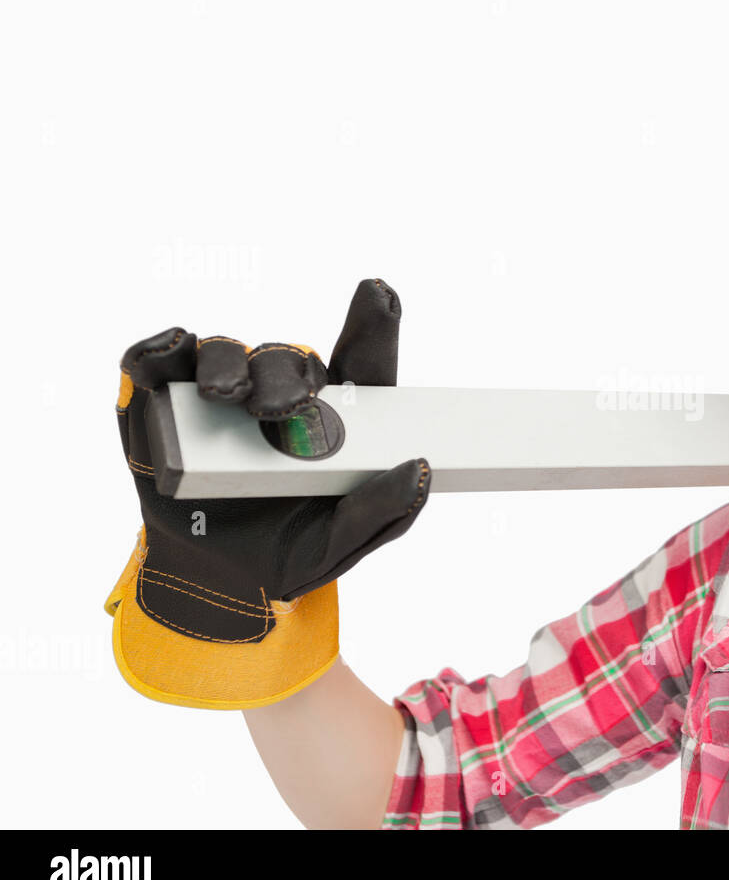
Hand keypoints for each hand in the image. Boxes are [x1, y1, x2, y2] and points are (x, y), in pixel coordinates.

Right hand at [107, 278, 429, 708]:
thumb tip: (421, 470)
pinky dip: (158, 351)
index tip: (381, 295)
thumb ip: (382, 513)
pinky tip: (169, 350)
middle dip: (287, 375)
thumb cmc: (286, 555)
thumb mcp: (338, 545)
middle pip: (291, 359)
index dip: (374, 327)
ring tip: (227, 394)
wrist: (210, 585)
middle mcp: (277, 397)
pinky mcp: (161, 402)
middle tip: (282, 409)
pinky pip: (156, 361)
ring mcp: (219, 395)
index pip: (361, 365)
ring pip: (226, 351)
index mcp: (331, 421)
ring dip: (228, 363)